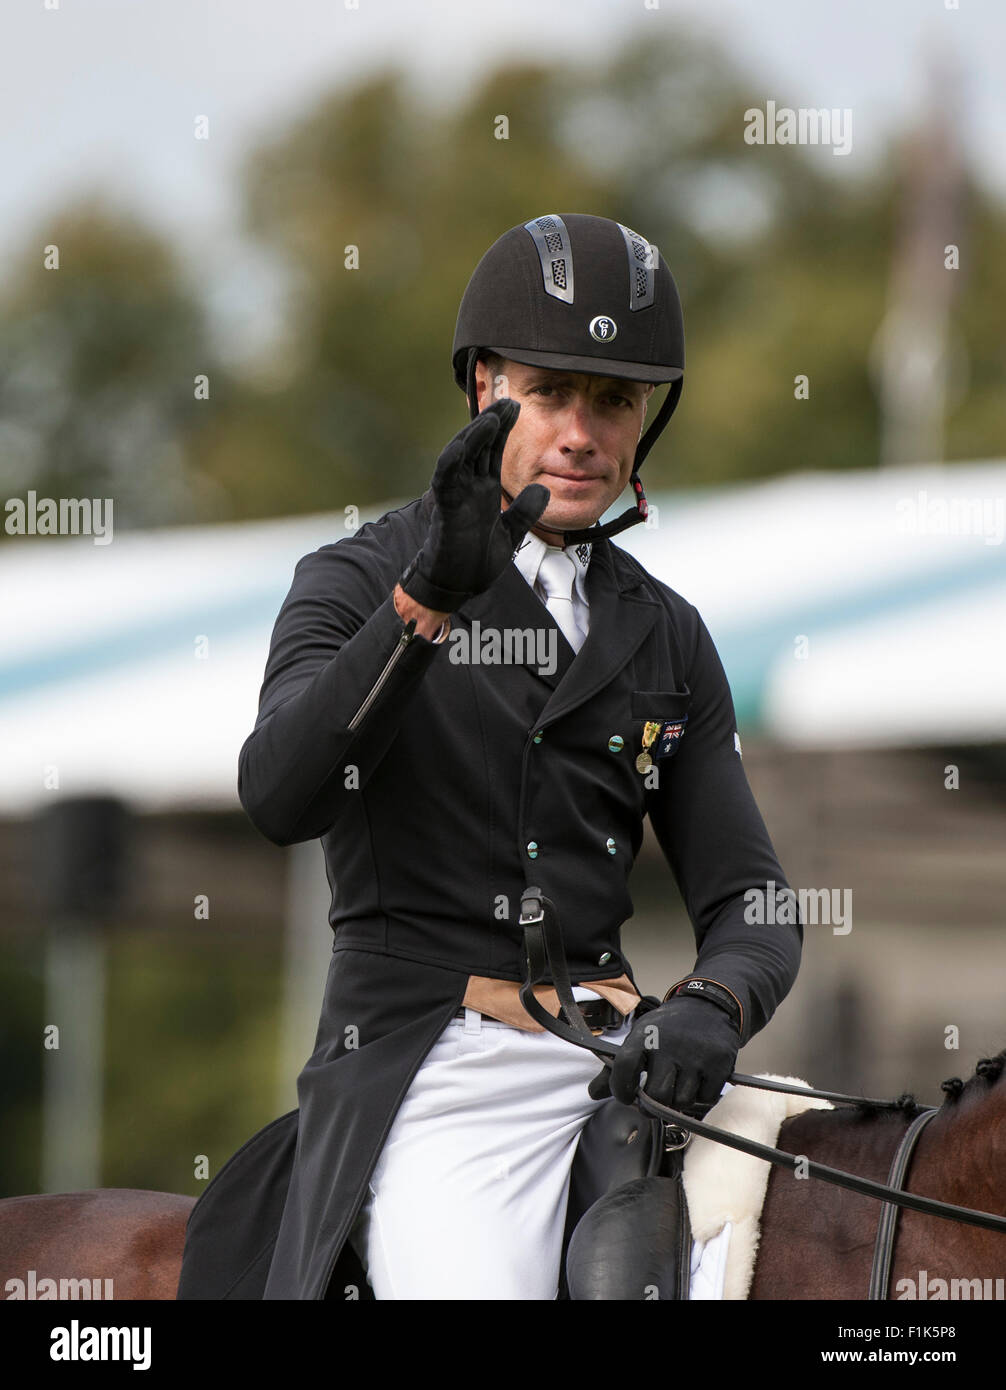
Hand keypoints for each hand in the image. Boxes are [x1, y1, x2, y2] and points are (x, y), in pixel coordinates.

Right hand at [400, 398, 549, 611]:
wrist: (457, 588)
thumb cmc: (476, 562)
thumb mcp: (511, 532)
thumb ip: (525, 511)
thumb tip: (542, 489)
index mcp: (483, 490)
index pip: (492, 451)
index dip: (502, 429)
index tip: (516, 408)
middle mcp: (468, 487)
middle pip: (479, 446)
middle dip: (492, 423)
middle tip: (508, 401)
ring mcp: (456, 495)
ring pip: (462, 455)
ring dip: (475, 434)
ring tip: (493, 416)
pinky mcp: (446, 508)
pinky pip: (445, 477)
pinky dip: (452, 459)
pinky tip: (464, 444)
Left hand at [601, 996, 739, 1113]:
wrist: (708, 1006)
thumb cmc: (668, 1028)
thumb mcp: (641, 1037)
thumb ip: (617, 1067)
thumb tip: (593, 1093)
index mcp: (645, 1035)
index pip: (624, 1067)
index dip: (620, 1089)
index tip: (626, 1096)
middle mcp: (670, 1044)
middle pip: (657, 1095)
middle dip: (653, 1105)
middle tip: (654, 1101)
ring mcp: (696, 1055)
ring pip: (682, 1101)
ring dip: (678, 1101)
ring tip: (677, 1086)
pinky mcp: (719, 1063)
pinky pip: (705, 1098)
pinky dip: (700, 1097)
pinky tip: (696, 1081)